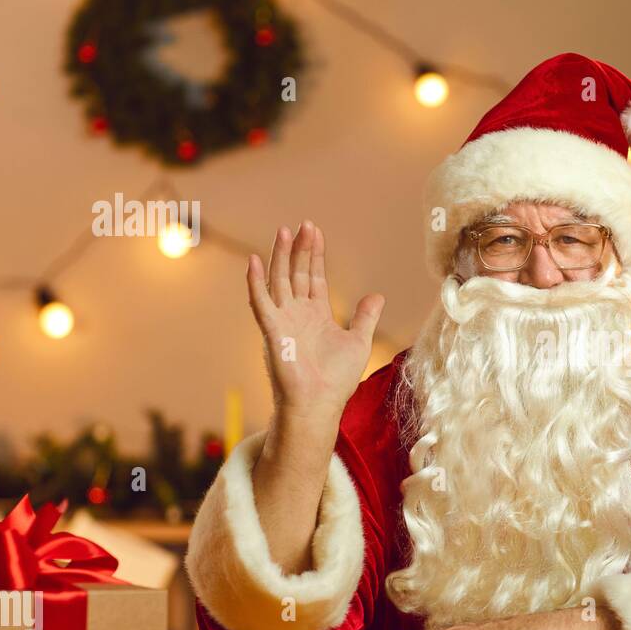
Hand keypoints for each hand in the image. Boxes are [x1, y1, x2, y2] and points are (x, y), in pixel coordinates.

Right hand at [247, 221, 384, 421]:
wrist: (320, 404)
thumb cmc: (336, 379)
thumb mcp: (358, 341)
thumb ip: (365, 317)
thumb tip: (376, 296)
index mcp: (316, 314)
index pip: (314, 277)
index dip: (314, 254)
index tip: (314, 231)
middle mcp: (297, 314)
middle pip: (297, 273)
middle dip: (300, 248)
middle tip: (304, 224)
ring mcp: (283, 320)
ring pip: (279, 280)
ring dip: (280, 256)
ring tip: (283, 232)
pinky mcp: (272, 331)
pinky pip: (261, 302)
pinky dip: (255, 282)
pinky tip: (254, 261)